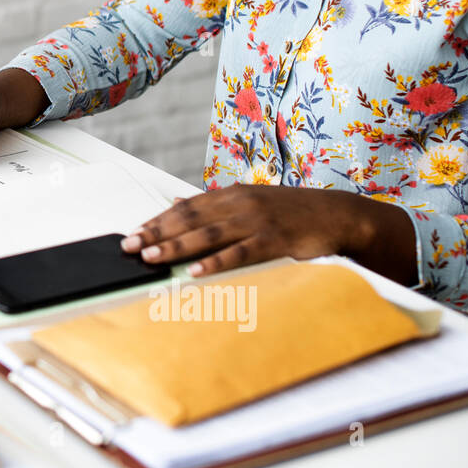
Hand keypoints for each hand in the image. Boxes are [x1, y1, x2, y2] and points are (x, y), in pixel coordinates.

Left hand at [121, 183, 417, 283]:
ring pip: (208, 235)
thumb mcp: (250, 203)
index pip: (186, 207)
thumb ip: (215, 207)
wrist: (338, 214)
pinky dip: (217, 263)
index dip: (158, 220)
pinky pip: (240, 253)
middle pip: (190, 219)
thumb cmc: (291, 212)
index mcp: (232, 195)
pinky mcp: (274, 240)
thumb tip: (177, 205)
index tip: (134, 232)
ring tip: (151, 257)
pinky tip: (197, 272)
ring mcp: (257, 221)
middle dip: (157, 233)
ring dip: (177, 246)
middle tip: (129, 246)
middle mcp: (240, 204)